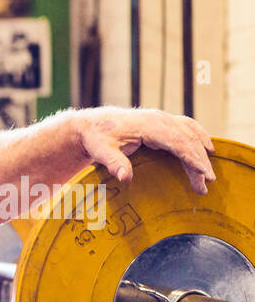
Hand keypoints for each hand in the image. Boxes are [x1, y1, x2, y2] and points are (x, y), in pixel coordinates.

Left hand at [76, 107, 215, 194]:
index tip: (202, 172)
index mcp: (148, 124)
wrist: (93, 125)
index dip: (191, 156)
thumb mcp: (101, 151)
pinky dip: (199, 138)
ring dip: (202, 152)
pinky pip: (187, 128)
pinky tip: (208, 150)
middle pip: (187, 139)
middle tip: (206, 183)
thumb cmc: (97, 139)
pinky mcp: (163, 123)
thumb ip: (114, 163)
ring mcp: (163, 119)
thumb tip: (125, 178)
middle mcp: (160, 119)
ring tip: (208, 175)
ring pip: (190, 134)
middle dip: (199, 161)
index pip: (177, 140)